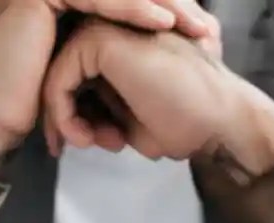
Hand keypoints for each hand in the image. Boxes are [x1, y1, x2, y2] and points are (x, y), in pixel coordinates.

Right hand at [0, 0, 213, 144]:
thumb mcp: (80, 71)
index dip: (160, 8)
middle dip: (168, 4)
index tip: (200, 31)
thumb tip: (154, 41)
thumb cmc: (28, 105)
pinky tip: (162, 21)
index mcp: (60, 1)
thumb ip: (102, 48)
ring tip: (193, 24)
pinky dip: (130, 9)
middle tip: (205, 27)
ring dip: (158, 4)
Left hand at [41, 17, 273, 183]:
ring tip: (85, 145)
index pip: (76, 71)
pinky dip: (62, 114)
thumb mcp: (131, 114)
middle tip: (73, 147)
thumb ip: (100, 104)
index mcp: (123, 38)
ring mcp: (107, 24)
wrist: (218, 121)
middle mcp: (114, 23)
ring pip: (56, 73)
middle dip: (60, 113)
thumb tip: (67, 116)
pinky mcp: (101, 37)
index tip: (78, 143)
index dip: (70, 109)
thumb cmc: (187, 121)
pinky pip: (59, 78)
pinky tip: (84, 137)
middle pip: (62, 69)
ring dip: (62, 117)